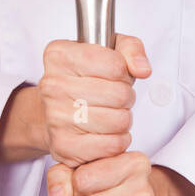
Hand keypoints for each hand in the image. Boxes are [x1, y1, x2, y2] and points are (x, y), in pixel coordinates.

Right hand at [36, 34, 150, 169]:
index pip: (115, 65)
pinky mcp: (63, 146)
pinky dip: (118, 140)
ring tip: (109, 113)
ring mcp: (55, 117)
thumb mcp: (108, 51)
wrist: (52, 112)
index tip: (114, 75)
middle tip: (114, 98)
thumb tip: (143, 69)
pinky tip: (105, 132)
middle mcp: (52, 85)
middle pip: (119, 94)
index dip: (124, 72)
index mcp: (59, 55)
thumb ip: (131, 49)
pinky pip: (113, 145)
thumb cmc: (84, 80)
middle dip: (126, 97)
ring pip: (119, 121)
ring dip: (123, 119)